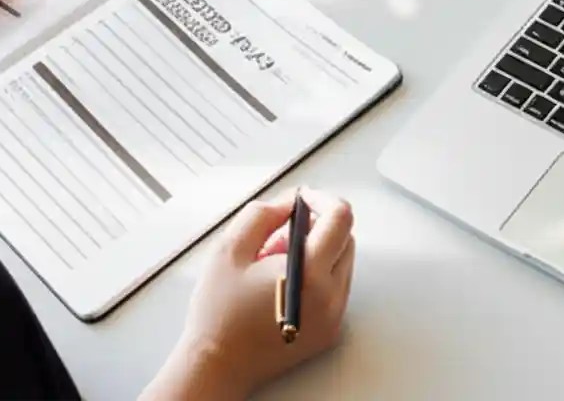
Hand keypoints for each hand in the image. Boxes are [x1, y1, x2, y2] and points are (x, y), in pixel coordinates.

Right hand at [143, 189, 355, 399]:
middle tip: (277, 238)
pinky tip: (283, 284)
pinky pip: (336, 288)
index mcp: (310, 273)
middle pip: (345, 238)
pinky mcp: (330, 330)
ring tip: (275, 265)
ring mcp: (334, 315)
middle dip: (315, 228)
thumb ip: (263, 214)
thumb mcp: (230, 249)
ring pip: (342, 262)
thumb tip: (290, 202)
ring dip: (317, 252)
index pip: (340, 218)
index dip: (322, 199)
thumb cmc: (219, 314)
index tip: (302, 200)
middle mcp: (331, 296)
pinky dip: (318, 276)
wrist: (218, 365)